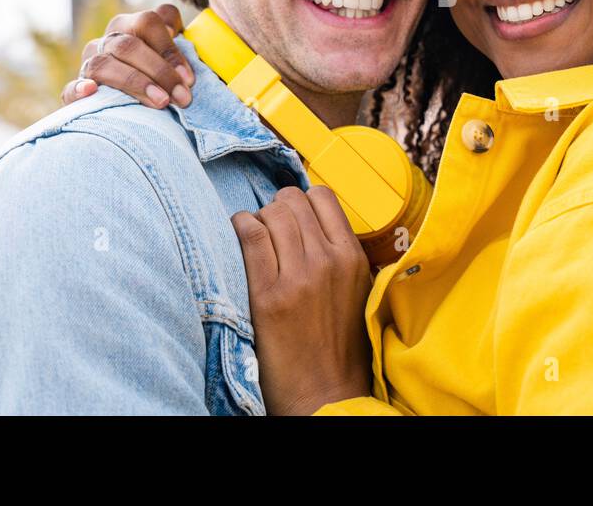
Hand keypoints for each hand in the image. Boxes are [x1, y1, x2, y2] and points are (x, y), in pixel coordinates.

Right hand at [61, 4, 194, 108]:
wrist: (133, 105)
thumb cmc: (163, 81)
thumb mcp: (176, 63)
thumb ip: (182, 53)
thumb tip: (191, 70)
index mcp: (134, 26)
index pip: (149, 22)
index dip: (170, 48)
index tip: (189, 78)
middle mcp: (110, 39)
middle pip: (129, 45)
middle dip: (159, 72)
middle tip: (183, 97)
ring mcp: (90, 62)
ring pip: (103, 64)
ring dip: (134, 82)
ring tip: (160, 102)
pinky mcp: (76, 90)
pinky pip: (70, 88)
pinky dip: (78, 89)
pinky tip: (91, 92)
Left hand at [232, 186, 374, 415]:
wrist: (325, 394)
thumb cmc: (338, 346)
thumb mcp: (356, 291)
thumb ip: (340, 255)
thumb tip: (311, 222)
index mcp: (352, 258)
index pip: (322, 196)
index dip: (300, 201)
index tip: (290, 217)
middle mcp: (328, 261)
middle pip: (291, 201)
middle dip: (275, 210)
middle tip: (268, 231)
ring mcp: (298, 277)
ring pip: (270, 214)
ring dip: (257, 220)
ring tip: (253, 239)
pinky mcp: (268, 297)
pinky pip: (249, 237)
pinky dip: (239, 229)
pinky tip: (236, 238)